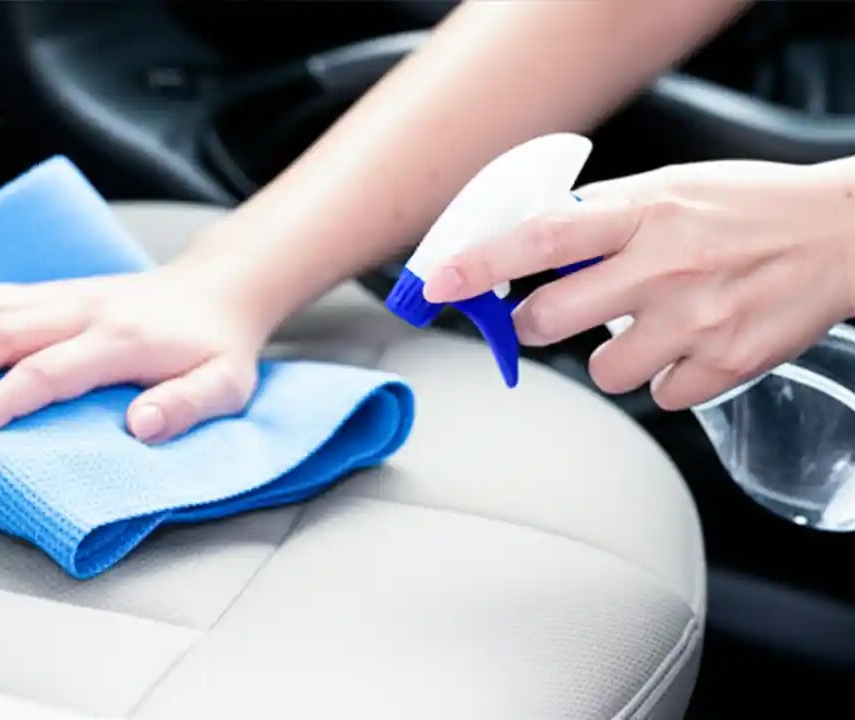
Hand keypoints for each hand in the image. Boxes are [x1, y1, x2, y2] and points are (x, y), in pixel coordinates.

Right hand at [0, 261, 272, 441]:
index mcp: (123, 339)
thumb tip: (142, 425)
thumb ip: (187, 406)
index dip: (2, 399)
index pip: (50, 370)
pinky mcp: (50, 291)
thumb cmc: (218, 348)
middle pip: (2, 333)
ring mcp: (62, 295)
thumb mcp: (225, 386)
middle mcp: (83, 310)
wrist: (217, 290)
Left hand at [423, 159, 854, 408]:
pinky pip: (660, 396)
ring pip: (603, 372)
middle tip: (554, 314)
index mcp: (644, 212)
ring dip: (612, 357)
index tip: (436, 283)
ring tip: (651, 326)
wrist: (844, 233)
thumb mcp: (671, 187)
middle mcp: (664, 267)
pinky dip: (667, 378)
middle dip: (537, 326)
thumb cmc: (751, 206)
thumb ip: (602, 213)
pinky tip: (692, 345)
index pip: (540, 240)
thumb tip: (528, 238)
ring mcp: (696, 321)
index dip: (479, 265)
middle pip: (552, 321)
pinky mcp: (725, 365)